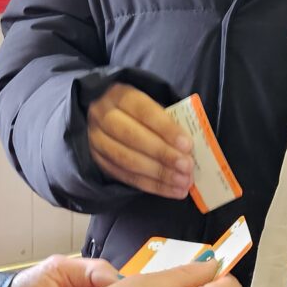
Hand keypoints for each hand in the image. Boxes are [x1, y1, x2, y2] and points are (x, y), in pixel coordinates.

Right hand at [87, 82, 193, 198]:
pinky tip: (171, 190)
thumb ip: (167, 119)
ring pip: (127, 161)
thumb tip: (188, 146)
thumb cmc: (141, 109)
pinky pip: (126, 177)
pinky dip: (151, 186)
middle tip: (187, 166)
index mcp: (119, 95)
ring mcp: (97, 140)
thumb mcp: (152, 102)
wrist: (109, 115)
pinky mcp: (99, 161)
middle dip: (163, 154)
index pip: (143, 111)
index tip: (187, 144)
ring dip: (158, 174)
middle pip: (132, 137)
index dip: (166, 129)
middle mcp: (102, 116)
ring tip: (183, 182)